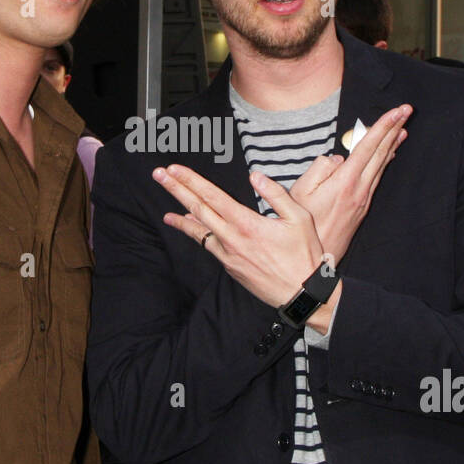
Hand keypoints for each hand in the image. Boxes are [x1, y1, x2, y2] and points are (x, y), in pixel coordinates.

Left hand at [154, 164, 323, 309]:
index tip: (173, 169)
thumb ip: (276, 194)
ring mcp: (228, 255)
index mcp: (247, 223)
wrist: (302, 293)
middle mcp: (232, 238)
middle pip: (198, 210)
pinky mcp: (230, 267)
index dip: (190, 180)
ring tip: (166, 211)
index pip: (212, 196)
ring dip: (182, 219)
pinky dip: (197, 235)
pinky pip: (208, 246)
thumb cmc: (304, 255)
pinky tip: (191, 229)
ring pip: (199, 232)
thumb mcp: (299, 218)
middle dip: (176, 190)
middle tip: (159, 176)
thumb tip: (255, 176)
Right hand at [291, 105, 410, 264]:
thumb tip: (336, 158)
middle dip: (394, 129)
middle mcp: (359, 189)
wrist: (315, 259)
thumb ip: (320, 169)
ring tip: (402, 129)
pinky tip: (387, 156)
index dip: (383, 126)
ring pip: (381, 165)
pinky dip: (384, 162)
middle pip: (380, 153)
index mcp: (345, 182)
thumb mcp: (301, 192)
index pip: (368, 146)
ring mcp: (363, 199)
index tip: (397, 110)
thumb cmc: (302, 226)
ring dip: (391, 145)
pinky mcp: (361, 207)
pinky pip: (376, 177)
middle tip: (407, 111)